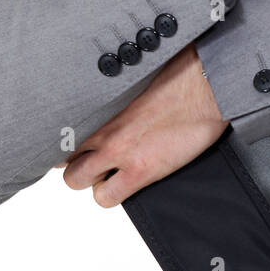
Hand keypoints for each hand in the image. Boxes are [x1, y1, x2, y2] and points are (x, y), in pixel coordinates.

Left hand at [58, 44, 226, 206]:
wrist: (206, 86)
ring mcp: (118, 152)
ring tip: (112, 172)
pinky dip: (111, 194)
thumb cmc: (181, 73)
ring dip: (91, 179)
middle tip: (96, 160)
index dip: (67, 140)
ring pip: (76, 180)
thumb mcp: (138, 76)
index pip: (63, 128)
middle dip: (77, 162)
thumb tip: (112, 87)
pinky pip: (106, 197)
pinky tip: (126, 183)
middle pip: (63, 157)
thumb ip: (117, 90)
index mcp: (101, 103)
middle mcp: (103, 128)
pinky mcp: (139, 171)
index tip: (75, 142)